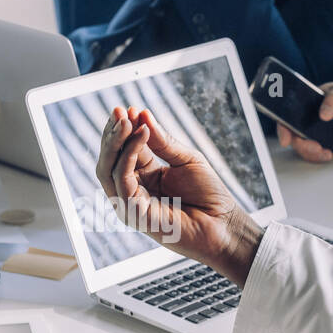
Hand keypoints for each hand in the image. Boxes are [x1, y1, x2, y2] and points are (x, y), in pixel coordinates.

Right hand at [96, 105, 262, 284]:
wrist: (224, 224)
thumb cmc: (209, 196)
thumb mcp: (186, 159)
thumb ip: (162, 141)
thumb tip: (141, 114)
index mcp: (144, 177)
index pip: (124, 150)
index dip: (124, 129)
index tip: (127, 108)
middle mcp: (133, 191)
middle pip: (109, 159)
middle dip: (113, 133)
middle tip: (121, 111)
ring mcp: (131, 204)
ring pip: (108, 169)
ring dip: (115, 141)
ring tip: (128, 119)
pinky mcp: (134, 213)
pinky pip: (122, 180)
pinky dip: (128, 155)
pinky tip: (141, 134)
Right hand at [276, 81, 332, 162]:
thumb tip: (323, 114)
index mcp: (306, 105)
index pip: (287, 118)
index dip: (283, 130)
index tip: (286, 141)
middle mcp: (308, 121)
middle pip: (296, 139)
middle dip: (305, 147)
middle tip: (318, 148)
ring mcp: (317, 133)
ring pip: (309, 151)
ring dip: (318, 155)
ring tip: (332, 152)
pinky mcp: (328, 143)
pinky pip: (326, 153)